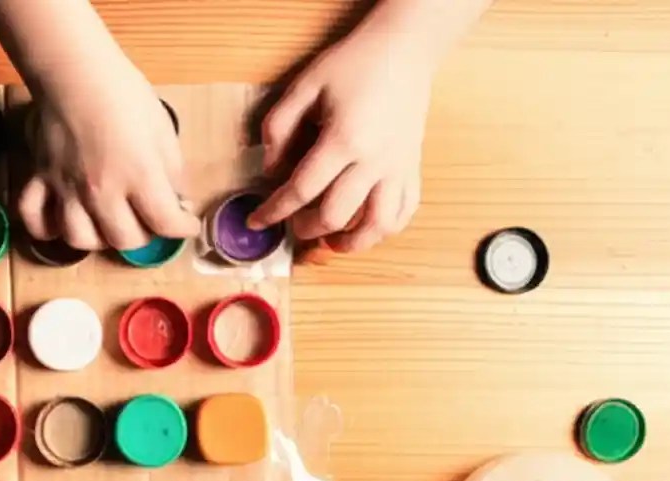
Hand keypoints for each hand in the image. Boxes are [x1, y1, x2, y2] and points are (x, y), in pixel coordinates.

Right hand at [19, 62, 198, 250]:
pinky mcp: (40, 179)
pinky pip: (35, 218)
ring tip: (109, 224)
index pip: (166, 223)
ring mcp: (66, 188)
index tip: (187, 223)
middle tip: (148, 219)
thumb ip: (172, 171)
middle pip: (124, 240)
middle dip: (144, 235)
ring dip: (100, 239)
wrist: (76, 72)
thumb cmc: (124, 95)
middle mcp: (102, 191)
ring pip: (81, 240)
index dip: (183, 228)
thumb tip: (177, 199)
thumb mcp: (163, 130)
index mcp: (139, 175)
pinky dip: (47, 229)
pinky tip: (62, 224)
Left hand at [248, 27, 433, 252]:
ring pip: (378, 226)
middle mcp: (374, 160)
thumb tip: (270, 170)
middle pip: (335, 215)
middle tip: (292, 224)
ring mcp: (398, 168)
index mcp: (344, 139)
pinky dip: (383, 229)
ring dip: (350, 243)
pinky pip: (404, 212)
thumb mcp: (304, 86)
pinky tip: (363, 226)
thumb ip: (279, 127)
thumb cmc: (352, 64)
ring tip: (330, 241)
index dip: (274, 210)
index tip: (257, 220)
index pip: (301, 189)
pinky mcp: (413, 168)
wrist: (404, 50)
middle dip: (306, 228)